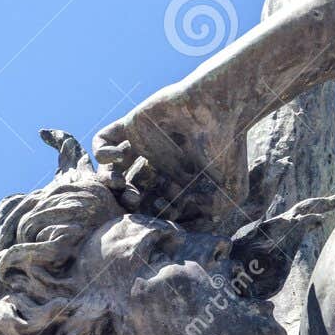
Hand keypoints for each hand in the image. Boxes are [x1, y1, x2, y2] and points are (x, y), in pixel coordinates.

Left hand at [93, 91, 246, 221]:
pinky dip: (103, 153)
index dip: (152, 212)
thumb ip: (215, 214)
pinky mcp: (131, 124)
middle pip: (130, 189)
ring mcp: (143, 143)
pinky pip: (102, 140)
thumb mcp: (232, 192)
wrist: (219, 107)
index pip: (153, 203)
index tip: (161, 209)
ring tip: (119, 183)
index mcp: (178, 177)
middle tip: (133, 202)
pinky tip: (120, 158)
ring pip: (113, 168)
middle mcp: (159, 161)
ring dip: (109, 180)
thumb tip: (191, 227)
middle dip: (127, 201)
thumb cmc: (230, 148)